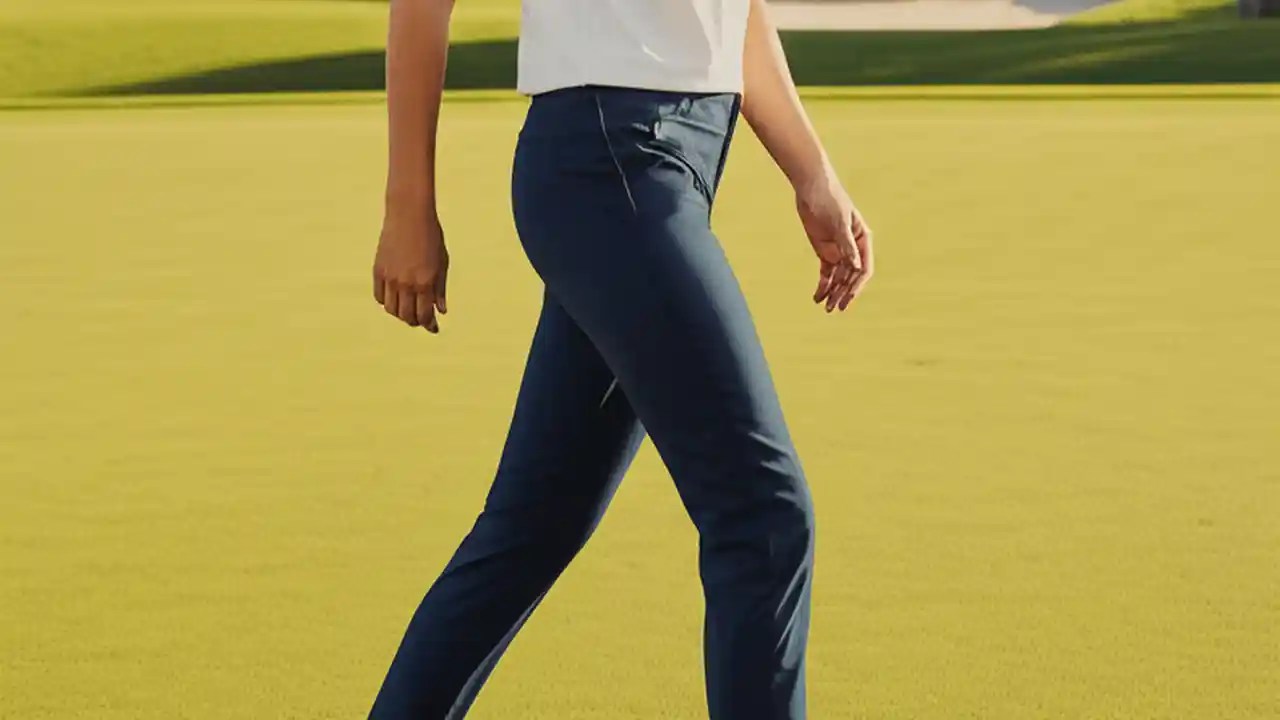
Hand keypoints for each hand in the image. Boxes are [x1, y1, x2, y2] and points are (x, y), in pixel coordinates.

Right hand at [373, 204, 448, 332]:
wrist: (409, 214)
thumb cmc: (431, 236)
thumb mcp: (442, 263)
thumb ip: (440, 289)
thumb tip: (440, 311)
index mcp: (425, 282)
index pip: (425, 315)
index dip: (429, 325)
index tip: (433, 328)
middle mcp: (406, 283)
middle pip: (407, 316)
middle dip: (416, 321)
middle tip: (421, 319)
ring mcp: (390, 278)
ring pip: (392, 310)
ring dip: (401, 314)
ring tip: (408, 310)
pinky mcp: (378, 270)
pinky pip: (379, 297)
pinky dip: (387, 302)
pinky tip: (395, 299)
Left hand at [795, 173, 873, 311]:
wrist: (811, 188)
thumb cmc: (829, 200)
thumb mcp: (838, 223)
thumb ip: (846, 245)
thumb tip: (856, 267)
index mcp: (862, 240)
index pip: (863, 268)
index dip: (857, 285)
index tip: (848, 298)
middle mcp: (853, 248)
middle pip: (851, 276)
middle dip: (844, 293)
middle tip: (835, 308)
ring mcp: (838, 250)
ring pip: (838, 278)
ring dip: (833, 293)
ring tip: (826, 308)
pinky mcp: (824, 251)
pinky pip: (826, 273)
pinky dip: (822, 286)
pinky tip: (817, 297)